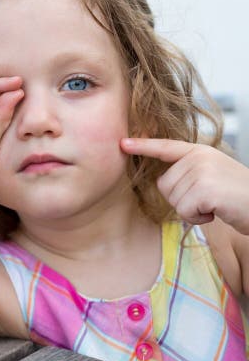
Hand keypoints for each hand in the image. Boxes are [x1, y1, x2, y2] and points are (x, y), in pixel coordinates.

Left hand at [122, 138, 248, 233]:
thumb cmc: (238, 196)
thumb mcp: (213, 175)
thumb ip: (190, 172)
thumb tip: (164, 181)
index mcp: (200, 152)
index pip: (166, 147)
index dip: (143, 146)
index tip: (122, 143)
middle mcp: (199, 157)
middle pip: (164, 185)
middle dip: (183, 199)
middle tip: (210, 198)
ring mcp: (202, 171)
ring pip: (173, 199)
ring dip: (192, 209)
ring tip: (216, 203)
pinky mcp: (205, 188)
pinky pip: (184, 210)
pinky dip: (199, 217)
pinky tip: (217, 211)